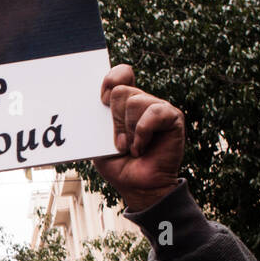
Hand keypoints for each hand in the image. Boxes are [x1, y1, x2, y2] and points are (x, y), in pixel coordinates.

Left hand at [94, 65, 184, 211]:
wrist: (137, 186)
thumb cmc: (117, 164)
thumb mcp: (97, 140)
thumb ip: (95, 119)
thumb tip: (86, 101)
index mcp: (124, 103)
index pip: (121, 74)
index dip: (110, 81)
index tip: (100, 101)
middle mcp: (142, 101)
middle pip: (121, 91)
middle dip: (114, 119)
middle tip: (118, 142)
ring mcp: (158, 108)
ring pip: (134, 102)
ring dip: (127, 131)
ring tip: (131, 148)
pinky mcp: (173, 117)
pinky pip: (153, 114)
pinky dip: (142, 134)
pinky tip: (141, 148)